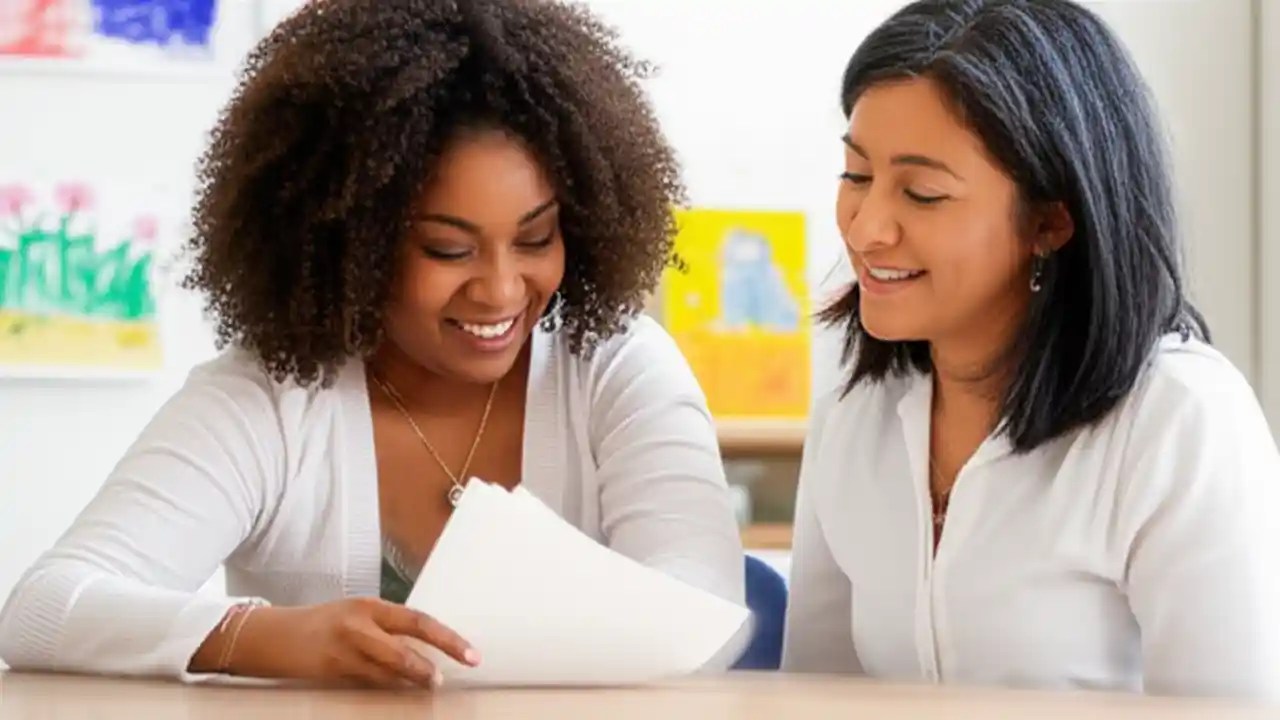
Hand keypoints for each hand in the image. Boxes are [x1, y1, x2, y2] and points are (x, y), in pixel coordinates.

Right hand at [227, 598, 479, 687]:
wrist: (272, 636)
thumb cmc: (320, 625)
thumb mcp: (355, 617)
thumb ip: (386, 629)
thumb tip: (424, 649)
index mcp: (370, 606)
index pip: (418, 621)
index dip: (448, 639)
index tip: (470, 654)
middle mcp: (360, 624)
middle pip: (407, 645)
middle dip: (434, 664)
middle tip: (449, 679)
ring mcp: (345, 649)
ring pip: (390, 669)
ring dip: (413, 681)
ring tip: (429, 686)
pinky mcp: (332, 670)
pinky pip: (369, 683)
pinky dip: (388, 688)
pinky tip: (400, 692)